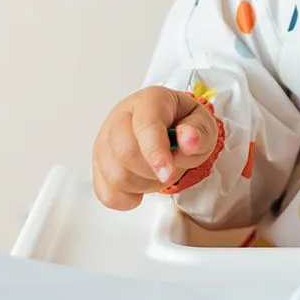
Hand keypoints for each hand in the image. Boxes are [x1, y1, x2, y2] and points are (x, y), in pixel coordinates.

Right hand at [92, 86, 218, 210]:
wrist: (166, 125)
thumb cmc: (181, 123)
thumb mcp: (201, 123)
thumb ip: (200, 132)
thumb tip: (189, 140)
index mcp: (150, 100)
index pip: (146, 125)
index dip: (156, 152)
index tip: (168, 173)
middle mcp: (120, 116)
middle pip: (125, 152)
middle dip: (153, 172)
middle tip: (169, 170)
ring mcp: (105, 140)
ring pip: (115, 176)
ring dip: (143, 185)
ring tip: (155, 173)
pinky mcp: (97, 163)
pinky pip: (106, 193)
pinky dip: (128, 198)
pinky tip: (140, 184)